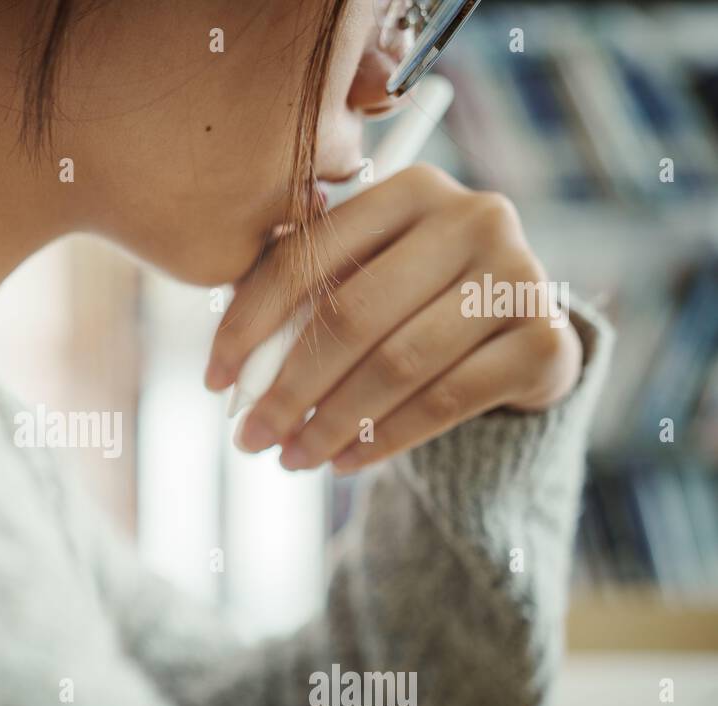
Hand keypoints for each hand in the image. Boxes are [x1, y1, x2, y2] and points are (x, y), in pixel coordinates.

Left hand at [204, 164, 583, 474]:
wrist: (518, 338)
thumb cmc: (415, 306)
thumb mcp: (358, 284)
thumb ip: (298, 304)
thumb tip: (227, 372)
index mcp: (411, 188)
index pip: (308, 257)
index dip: (250, 324)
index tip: (214, 382)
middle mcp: (473, 217)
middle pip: (352, 315)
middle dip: (288, 387)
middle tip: (248, 439)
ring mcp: (519, 275)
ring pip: (397, 363)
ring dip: (331, 422)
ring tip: (291, 459)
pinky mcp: (546, 339)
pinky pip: (446, 401)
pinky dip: (385, 439)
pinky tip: (345, 463)